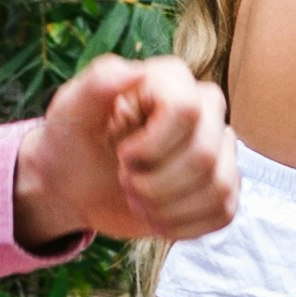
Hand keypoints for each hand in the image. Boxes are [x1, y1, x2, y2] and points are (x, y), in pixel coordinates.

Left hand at [17, 55, 238, 251]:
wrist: (76, 186)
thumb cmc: (72, 143)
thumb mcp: (70, 112)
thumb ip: (97, 84)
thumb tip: (133, 71)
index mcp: (170, 80)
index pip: (187, 110)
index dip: (152, 146)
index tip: (123, 155)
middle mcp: (204, 106)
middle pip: (205, 155)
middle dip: (156, 184)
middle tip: (125, 183)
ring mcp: (217, 146)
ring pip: (219, 186)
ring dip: (167, 208)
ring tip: (137, 201)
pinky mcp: (221, 183)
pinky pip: (225, 212)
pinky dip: (184, 226)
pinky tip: (156, 218)